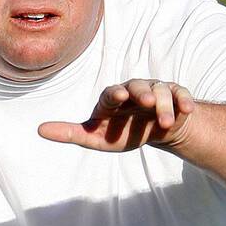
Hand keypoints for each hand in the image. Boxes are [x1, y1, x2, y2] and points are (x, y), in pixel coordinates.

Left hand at [38, 78, 194, 151]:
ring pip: (161, 91)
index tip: (119, 96)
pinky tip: (187, 110)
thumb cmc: (121, 133)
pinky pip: (181, 95)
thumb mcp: (96, 138)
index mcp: (114, 98)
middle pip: (138, 86)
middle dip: (144, 93)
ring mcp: (157, 91)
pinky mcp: (176, 96)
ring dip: (164, 105)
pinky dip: (184, 102)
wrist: (155, 132)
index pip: (112, 92)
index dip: (116, 94)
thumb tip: (38, 130)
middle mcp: (135, 90)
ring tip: (165, 123)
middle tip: (147, 104)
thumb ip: (70, 133)